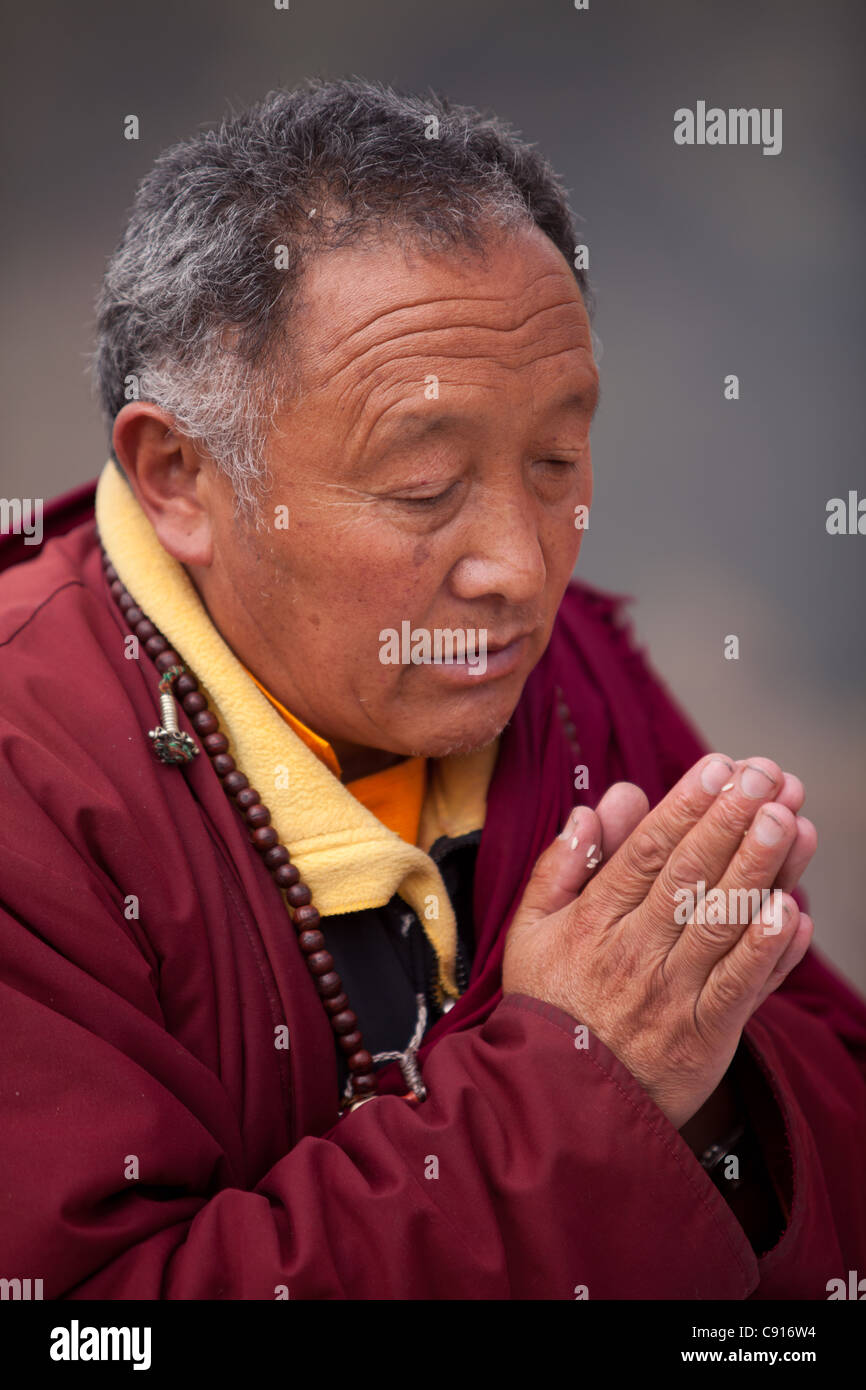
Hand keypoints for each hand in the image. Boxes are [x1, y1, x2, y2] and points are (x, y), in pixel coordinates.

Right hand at [502, 753, 815, 1127]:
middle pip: (689, 875)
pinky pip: (739, 989)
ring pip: (719, 922)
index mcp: (592, 921)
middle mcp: (632, 952)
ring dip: (757, 867)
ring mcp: (669, 995)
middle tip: (766, 775)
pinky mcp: (702, 1037)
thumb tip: (596, 808)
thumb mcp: (531, 930)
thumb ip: (562, 865)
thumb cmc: (551, 1003)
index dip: (685, 806)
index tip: (719, 767)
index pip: (645, 853)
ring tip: (788, 819)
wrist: (560, 1102)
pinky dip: (766, 951)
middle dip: (731, 819)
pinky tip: (792, 911)